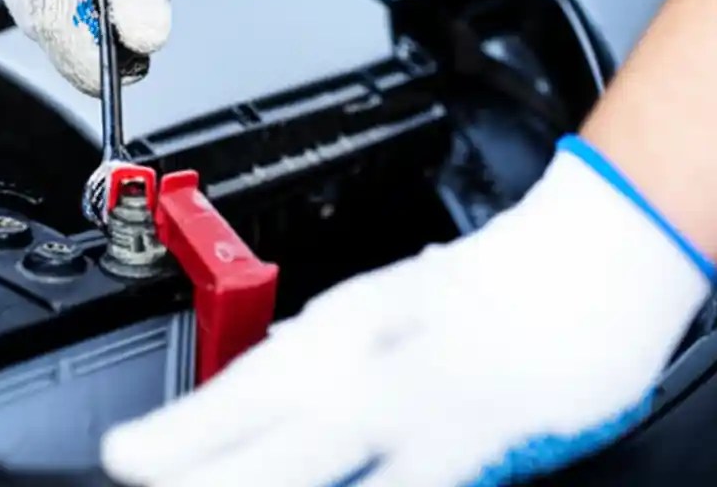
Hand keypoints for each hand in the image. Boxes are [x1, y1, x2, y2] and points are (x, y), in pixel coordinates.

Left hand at [102, 137, 713, 486]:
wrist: (592, 252)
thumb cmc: (485, 290)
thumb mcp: (385, 319)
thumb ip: (324, 365)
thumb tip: (262, 396)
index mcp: (342, 331)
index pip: (242, 389)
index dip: (178, 429)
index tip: (123, 455)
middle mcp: (373, 363)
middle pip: (266, 424)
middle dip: (198, 465)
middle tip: (140, 477)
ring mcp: (427, 401)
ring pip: (325, 453)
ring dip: (258, 481)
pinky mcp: (487, 430)